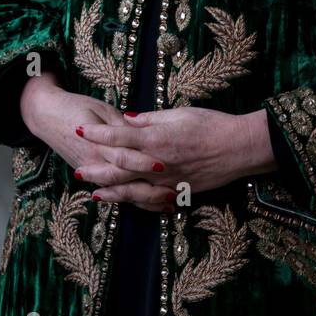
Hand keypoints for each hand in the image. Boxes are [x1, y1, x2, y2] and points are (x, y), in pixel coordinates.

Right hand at [19, 79, 174, 195]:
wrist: (46, 115)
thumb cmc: (75, 107)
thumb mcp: (101, 110)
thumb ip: (122, 125)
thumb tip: (144, 133)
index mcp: (97, 144)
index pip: (124, 156)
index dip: (144, 161)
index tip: (164, 165)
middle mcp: (94, 163)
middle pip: (125, 180)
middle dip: (149, 189)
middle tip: (174, 193)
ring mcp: (92, 173)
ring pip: (122, 192)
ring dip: (145, 200)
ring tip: (169, 205)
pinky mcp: (93, 177)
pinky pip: (116, 192)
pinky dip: (134, 200)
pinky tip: (152, 205)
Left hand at [77, 106, 276, 211]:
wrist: (238, 148)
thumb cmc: (211, 124)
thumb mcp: (179, 113)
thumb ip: (151, 119)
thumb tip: (128, 119)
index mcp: (156, 138)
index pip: (119, 136)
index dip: (97, 133)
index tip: (80, 129)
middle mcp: (157, 163)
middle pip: (119, 168)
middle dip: (96, 168)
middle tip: (77, 170)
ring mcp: (166, 181)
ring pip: (132, 189)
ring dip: (111, 190)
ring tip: (93, 192)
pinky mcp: (177, 191)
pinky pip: (151, 200)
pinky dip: (135, 202)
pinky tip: (125, 202)